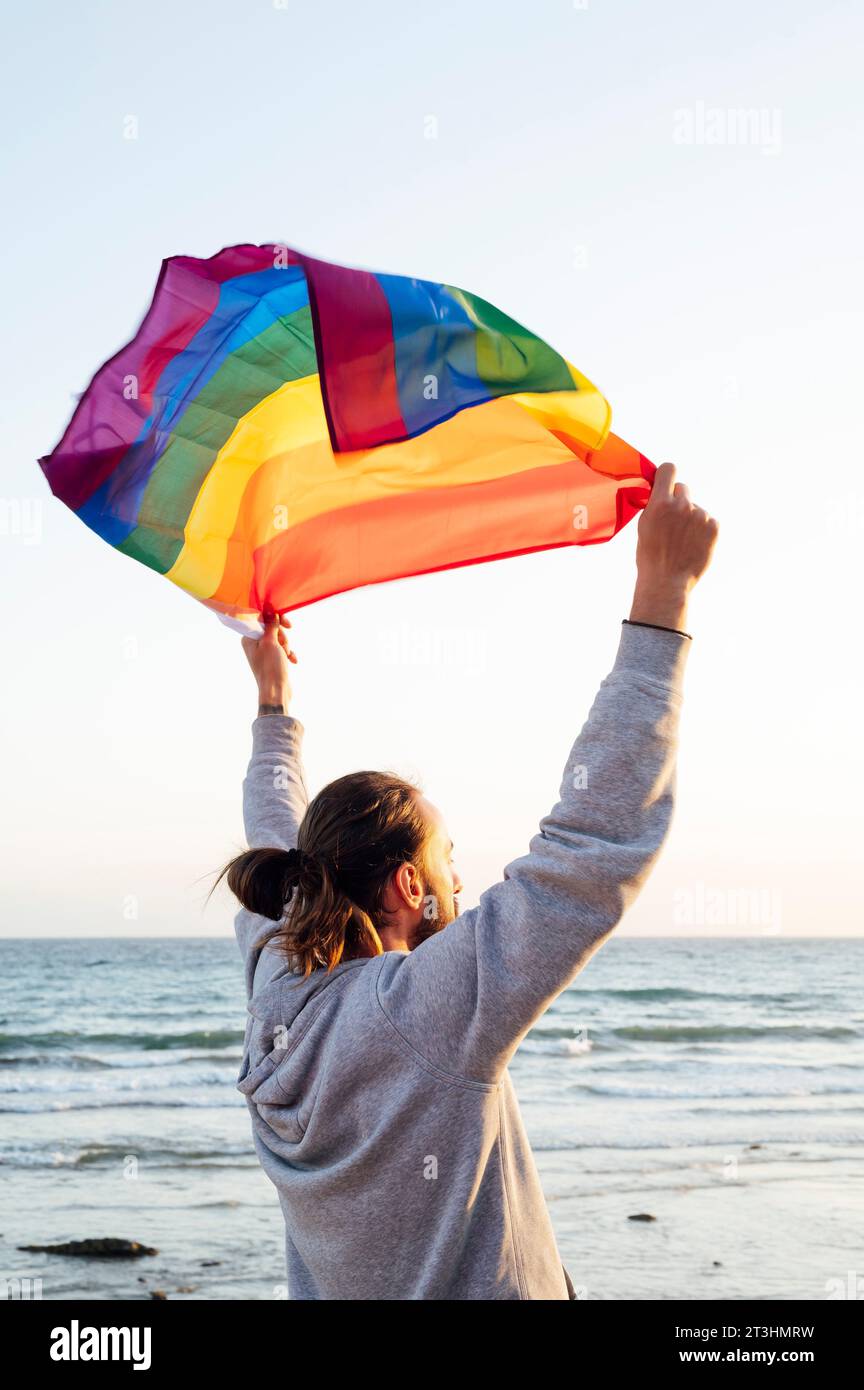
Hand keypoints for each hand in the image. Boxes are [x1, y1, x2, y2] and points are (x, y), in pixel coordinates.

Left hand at [241, 614, 297, 711]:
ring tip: (287, 656)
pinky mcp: (272, 658)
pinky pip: (283, 648)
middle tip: (285, 646)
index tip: (287, 624)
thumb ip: (271, 626)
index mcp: (248, 638)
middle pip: (272, 628)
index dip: (275, 618)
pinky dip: (289, 653)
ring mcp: (263, 651)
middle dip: (282, 636)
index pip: (261, 619)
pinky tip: (293, 661)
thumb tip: (273, 613)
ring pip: (279, 638)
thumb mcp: (270, 642)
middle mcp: (253, 644)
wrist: (276, 691)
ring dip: (287, 645)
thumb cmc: (270, 667)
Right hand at [629, 462, 718, 630]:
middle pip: (683, 488)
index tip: (665, 484)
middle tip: (673, 521)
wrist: (666, 582)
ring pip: (696, 508)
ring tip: (682, 541)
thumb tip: (661, 491)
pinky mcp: (714, 527)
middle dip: (678, 501)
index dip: (667, 475)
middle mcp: (682, 505)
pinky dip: (702, 530)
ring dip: (690, 519)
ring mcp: (700, 516)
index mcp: (660, 503)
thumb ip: (654, 505)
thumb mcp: (644, 525)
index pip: (669, 469)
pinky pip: (708, 521)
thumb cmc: (650, 556)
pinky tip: (693, 545)